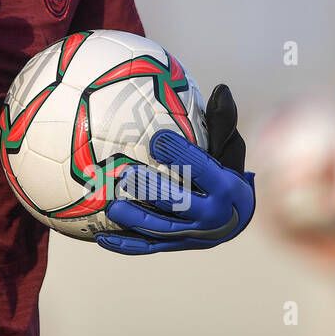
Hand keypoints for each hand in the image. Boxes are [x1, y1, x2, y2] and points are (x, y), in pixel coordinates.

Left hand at [96, 84, 255, 253]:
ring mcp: (191, 235)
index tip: (157, 139)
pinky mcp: (174, 246)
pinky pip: (147, 247)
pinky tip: (100, 237)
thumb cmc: (225, 171)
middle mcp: (210, 215)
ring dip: (136, 218)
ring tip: (111, 205)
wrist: (234, 216)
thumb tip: (221, 88)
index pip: (203, 170)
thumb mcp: (229, 148)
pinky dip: (125, 244)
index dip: (181, 155)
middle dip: (153, 190)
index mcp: (225, 187)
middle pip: (179, 203)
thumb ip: (221, 122)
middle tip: (126, 173)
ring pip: (161, 228)